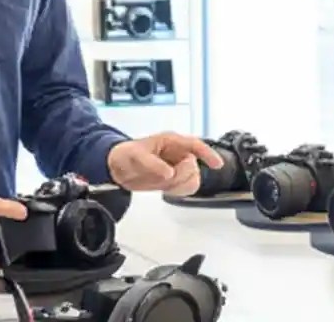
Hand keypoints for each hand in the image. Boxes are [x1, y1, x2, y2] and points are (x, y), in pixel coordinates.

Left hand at [107, 132, 222, 195]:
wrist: (117, 169)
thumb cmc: (126, 154)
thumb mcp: (135, 156)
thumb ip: (152, 164)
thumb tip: (169, 173)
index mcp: (170, 142)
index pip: (195, 145)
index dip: (208, 153)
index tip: (217, 164)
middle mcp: (177, 154)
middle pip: (194, 167)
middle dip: (181, 175)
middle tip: (165, 177)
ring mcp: (176, 167)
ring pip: (192, 179)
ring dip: (179, 185)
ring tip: (162, 183)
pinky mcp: (173, 180)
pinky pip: (184, 189)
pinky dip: (177, 191)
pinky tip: (166, 189)